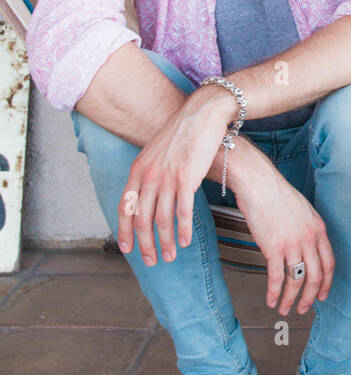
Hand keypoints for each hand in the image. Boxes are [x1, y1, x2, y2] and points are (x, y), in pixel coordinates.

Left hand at [117, 88, 233, 264]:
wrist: (202, 113)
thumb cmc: (183, 133)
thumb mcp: (157, 152)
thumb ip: (150, 172)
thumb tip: (149, 193)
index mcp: (139, 169)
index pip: (125, 207)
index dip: (124, 230)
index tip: (126, 248)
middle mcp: (149, 175)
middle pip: (140, 218)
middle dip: (144, 244)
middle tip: (150, 261)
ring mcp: (167, 176)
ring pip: (161, 218)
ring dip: (164, 241)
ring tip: (168, 257)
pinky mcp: (187, 177)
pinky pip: (182, 210)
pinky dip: (183, 229)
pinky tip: (184, 242)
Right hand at [231, 156, 334, 316]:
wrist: (259, 183)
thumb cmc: (276, 194)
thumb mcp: (302, 211)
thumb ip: (307, 231)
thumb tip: (304, 249)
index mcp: (319, 229)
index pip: (329, 263)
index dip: (326, 283)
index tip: (322, 295)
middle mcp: (309, 238)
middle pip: (316, 276)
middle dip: (310, 297)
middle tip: (304, 309)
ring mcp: (293, 244)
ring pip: (297, 281)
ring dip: (290, 299)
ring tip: (284, 309)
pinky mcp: (274, 247)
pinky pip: (277, 277)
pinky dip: (274, 292)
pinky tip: (270, 300)